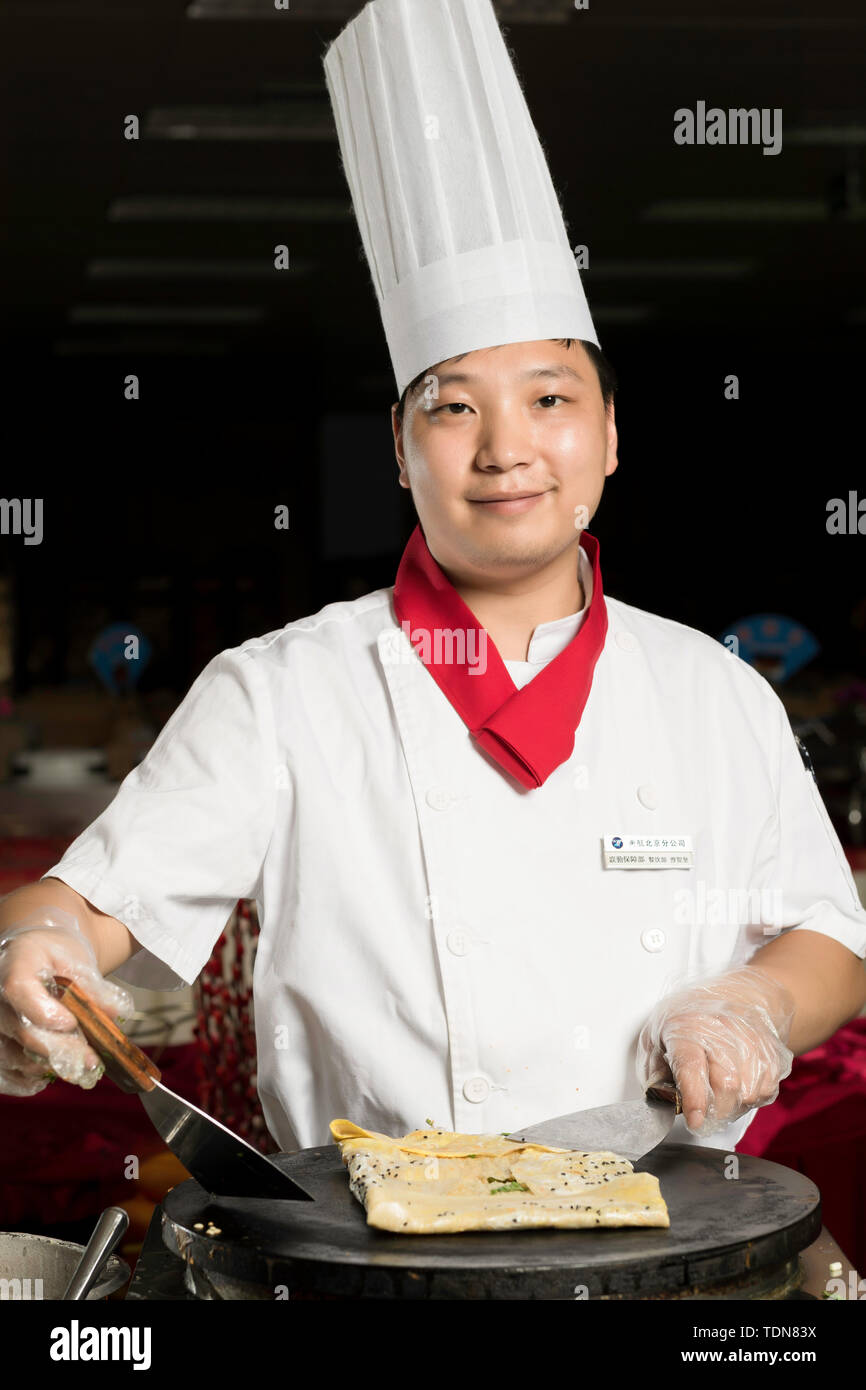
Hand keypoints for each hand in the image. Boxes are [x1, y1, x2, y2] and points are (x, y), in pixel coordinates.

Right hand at [0, 906, 132, 1095]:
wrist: (35, 957)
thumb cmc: (55, 956)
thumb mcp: (76, 960)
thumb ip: (93, 987)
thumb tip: (114, 1013)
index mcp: (14, 965)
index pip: (19, 990)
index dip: (45, 1012)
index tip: (71, 1023)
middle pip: (22, 1031)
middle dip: (61, 1049)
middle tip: (92, 1061)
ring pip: (14, 1056)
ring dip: (49, 1067)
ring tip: (80, 1067)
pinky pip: (4, 1073)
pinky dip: (27, 1081)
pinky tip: (51, 1076)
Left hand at [636, 966, 795, 1135]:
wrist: (737, 995)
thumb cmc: (691, 1019)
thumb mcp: (656, 1036)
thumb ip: (654, 1072)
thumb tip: (662, 1103)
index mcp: (688, 1027)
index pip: (692, 1065)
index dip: (694, 1098)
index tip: (695, 1120)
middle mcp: (724, 1030)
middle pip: (726, 1085)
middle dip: (713, 1110)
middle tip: (702, 1113)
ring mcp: (753, 1041)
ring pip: (749, 1094)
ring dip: (732, 1106)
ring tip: (718, 1092)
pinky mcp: (773, 1053)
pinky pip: (765, 1092)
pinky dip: (750, 1099)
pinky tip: (737, 1084)